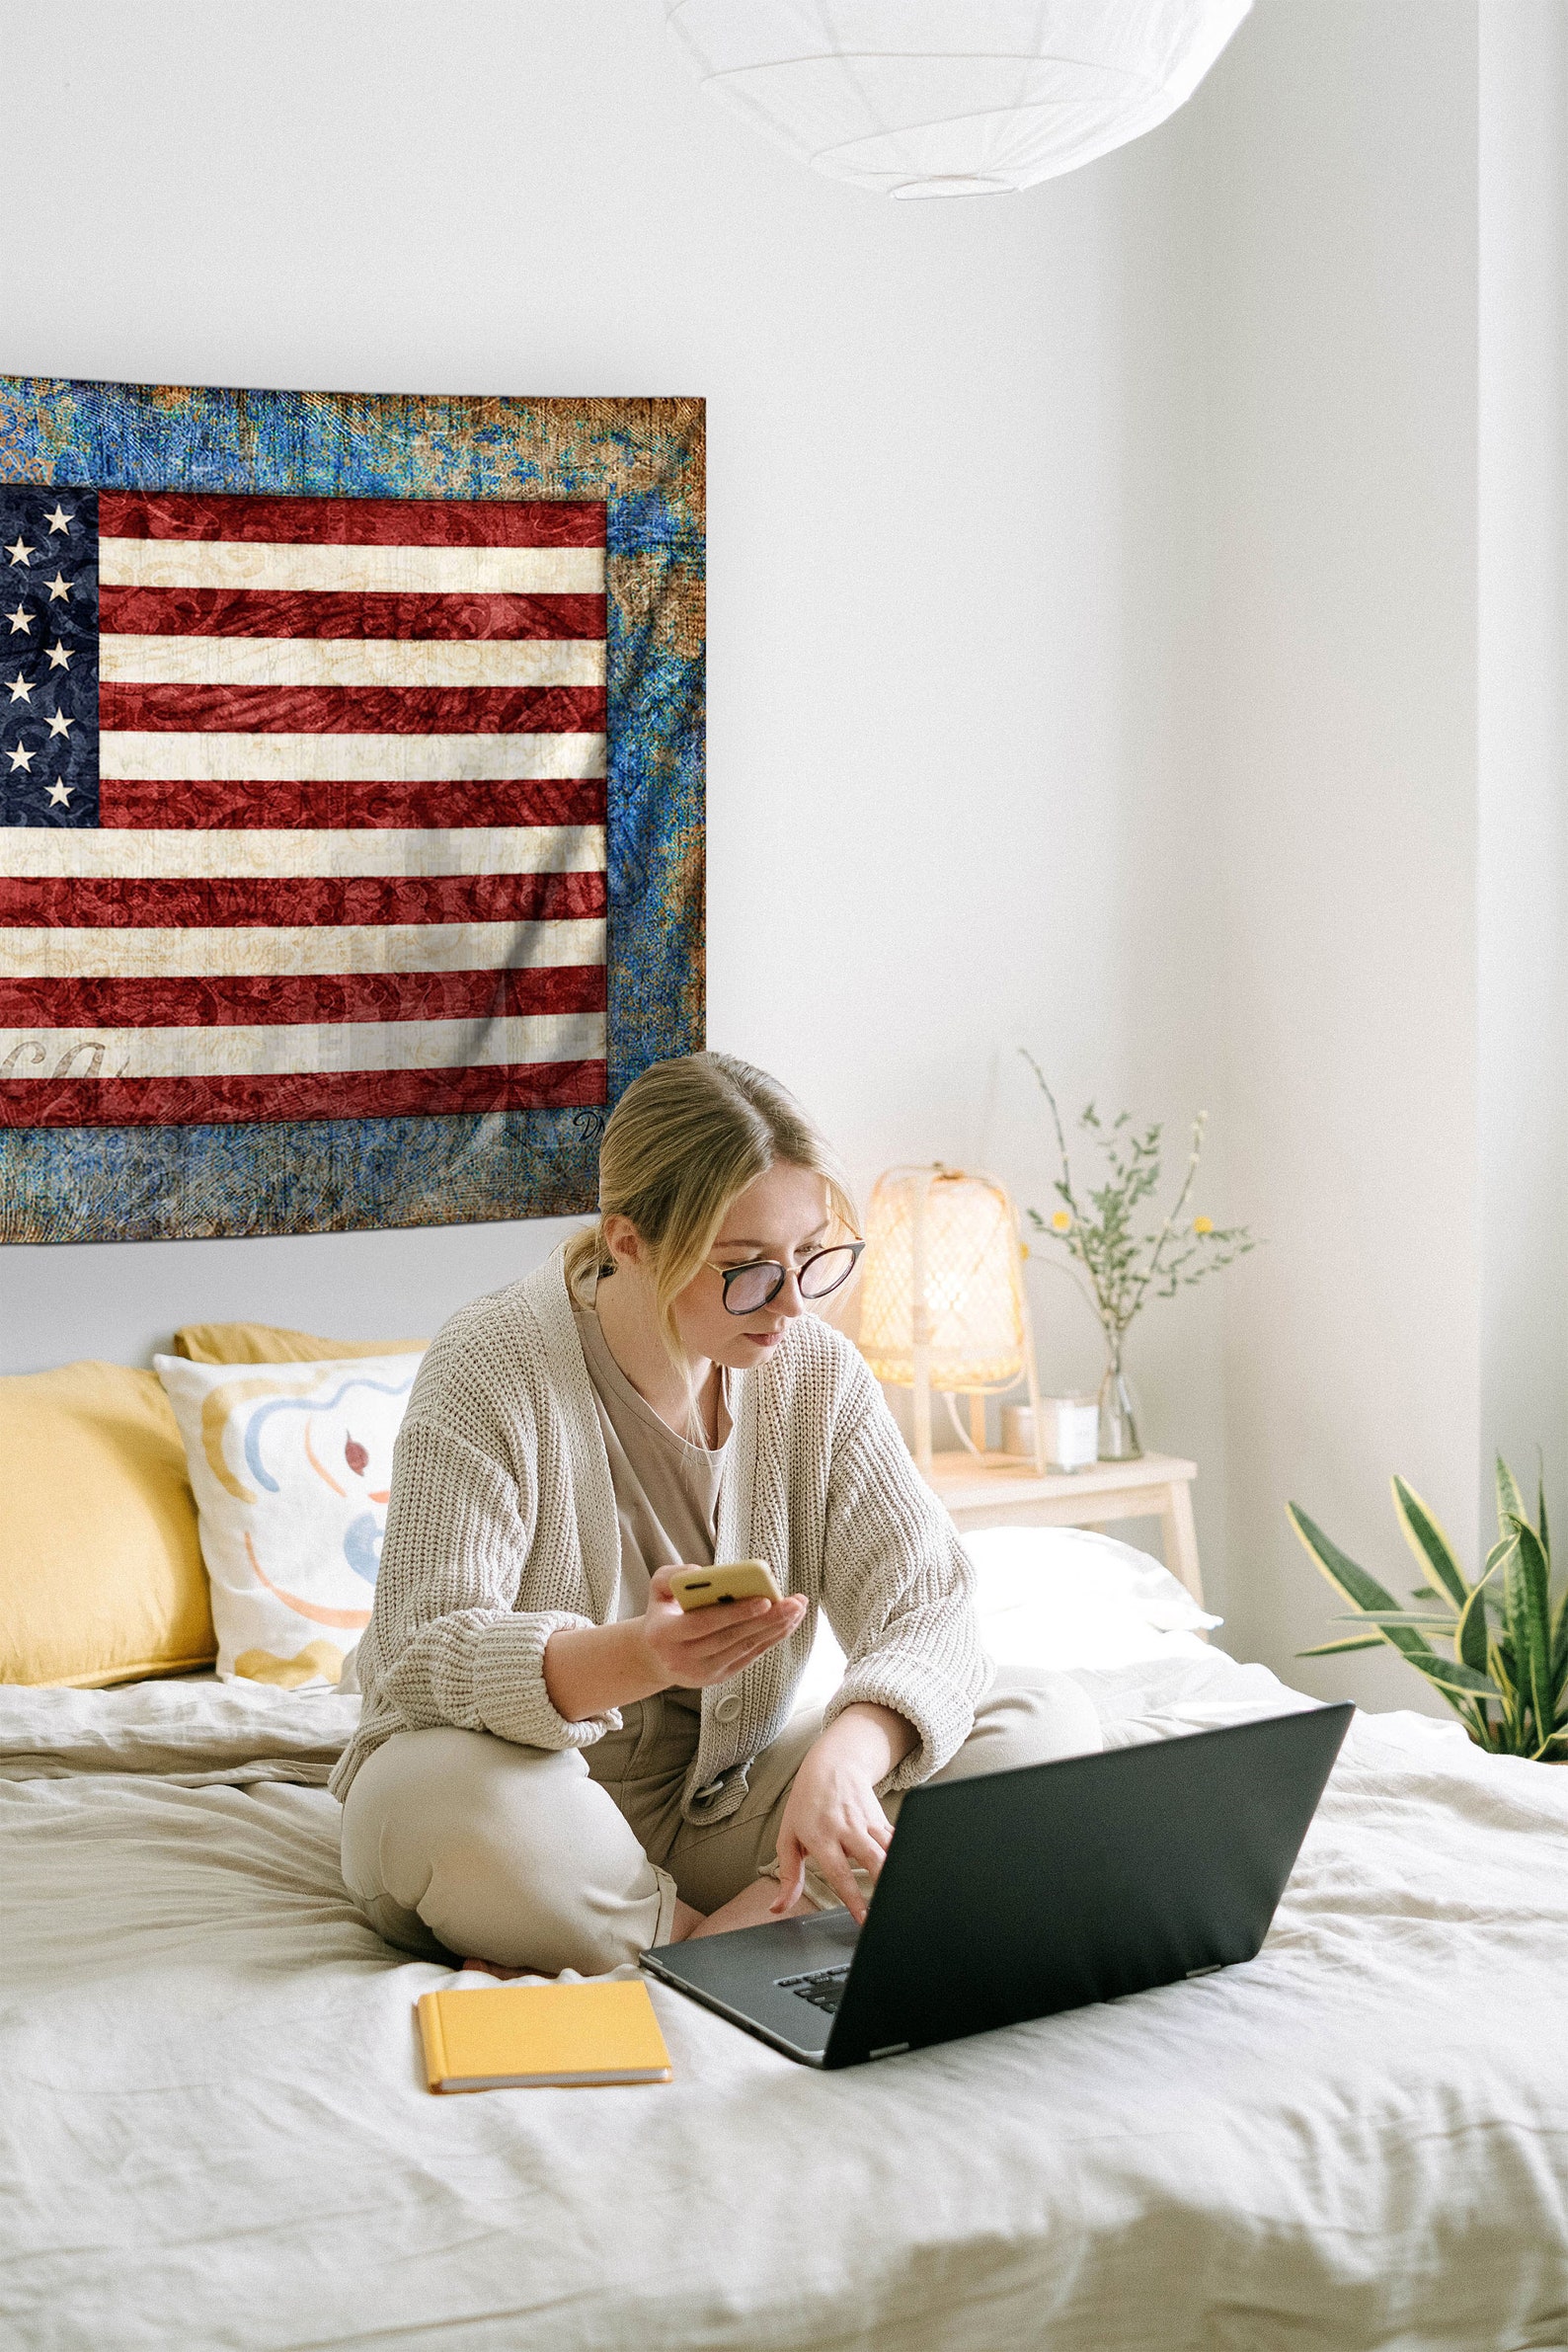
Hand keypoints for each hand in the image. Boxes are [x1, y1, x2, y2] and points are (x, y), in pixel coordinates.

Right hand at [636, 1566, 806, 1691]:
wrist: (656, 1655)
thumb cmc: (663, 1614)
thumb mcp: (657, 1590)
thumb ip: (672, 1577)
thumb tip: (703, 1574)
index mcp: (664, 1634)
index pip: (702, 1624)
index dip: (733, 1613)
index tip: (763, 1599)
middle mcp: (682, 1658)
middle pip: (729, 1638)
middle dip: (765, 1620)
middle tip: (792, 1603)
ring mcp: (702, 1672)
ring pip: (744, 1648)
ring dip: (774, 1628)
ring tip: (796, 1608)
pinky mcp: (718, 1677)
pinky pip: (749, 1656)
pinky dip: (770, 1639)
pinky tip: (787, 1623)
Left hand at [772, 1706, 911, 1923]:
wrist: (831, 1764)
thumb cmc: (805, 1805)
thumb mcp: (788, 1837)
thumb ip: (788, 1876)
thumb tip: (777, 1907)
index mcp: (822, 1837)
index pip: (839, 1873)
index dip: (853, 1898)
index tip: (863, 1919)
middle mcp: (846, 1829)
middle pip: (871, 1858)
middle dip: (883, 1883)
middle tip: (890, 1909)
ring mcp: (866, 1822)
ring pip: (888, 1847)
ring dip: (897, 1870)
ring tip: (903, 1894)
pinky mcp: (880, 1818)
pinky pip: (896, 1838)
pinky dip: (904, 1854)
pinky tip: (911, 1871)